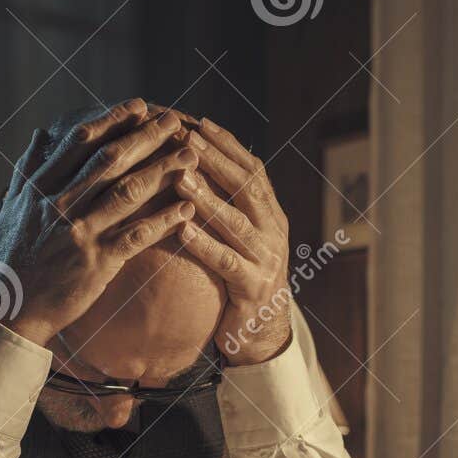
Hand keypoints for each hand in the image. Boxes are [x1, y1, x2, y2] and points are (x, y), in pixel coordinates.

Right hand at [0, 98, 198, 345]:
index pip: (81, 143)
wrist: (9, 307)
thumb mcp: (10, 206)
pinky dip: (163, 220)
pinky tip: (188, 209)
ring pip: (128, 193)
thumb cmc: (12, 256)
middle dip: (146, 137)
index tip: (139, 106)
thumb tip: (41, 132)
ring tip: (191, 157)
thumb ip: (28, 168)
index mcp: (40, 186)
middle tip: (174, 121)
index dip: (113, 121)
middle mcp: (60, 203)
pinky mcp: (96, 262)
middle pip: (110, 161)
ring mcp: (79, 232)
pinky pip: (137, 236)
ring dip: (163, 172)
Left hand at [172, 119, 292, 365]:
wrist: (261, 334)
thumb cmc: (240, 278)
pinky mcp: (254, 288)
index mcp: (272, 215)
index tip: (199, 122)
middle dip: (217, 161)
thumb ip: (229, 204)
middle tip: (187, 139)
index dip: (227, 145)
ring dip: (209, 198)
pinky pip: (227, 262)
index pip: (253, 170)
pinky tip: (181, 230)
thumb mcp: (239, 237)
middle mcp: (275, 232)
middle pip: (248, 188)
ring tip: (181, 177)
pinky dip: (204, 244)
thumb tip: (198, 161)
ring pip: (238, 222)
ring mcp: (268, 260)